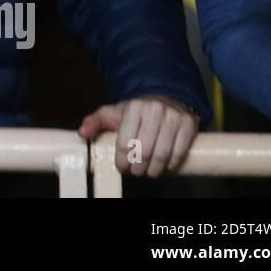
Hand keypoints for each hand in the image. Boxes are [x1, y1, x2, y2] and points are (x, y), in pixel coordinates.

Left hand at [78, 94, 198, 177]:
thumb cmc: (135, 110)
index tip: (121, 168)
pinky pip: (180, 151)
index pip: (125, 142)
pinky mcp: (188, 124)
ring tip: (148, 173)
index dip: (122, 160)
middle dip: (137, 168)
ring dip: (154, 170)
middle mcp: (154, 110)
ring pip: (162, 153)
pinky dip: (171, 164)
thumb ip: (95, 122)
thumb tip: (82, 133)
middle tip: (135, 173)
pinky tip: (164, 168)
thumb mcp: (112, 112)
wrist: (164, 98)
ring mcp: (173, 116)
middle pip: (144, 151)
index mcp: (133, 107)